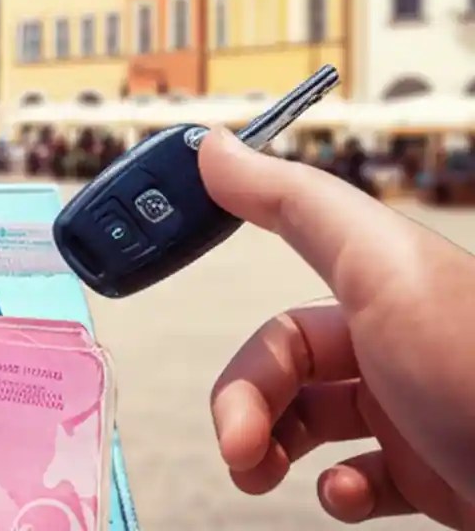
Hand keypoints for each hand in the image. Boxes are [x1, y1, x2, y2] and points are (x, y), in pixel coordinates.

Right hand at [199, 129, 474, 526]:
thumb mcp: (382, 271)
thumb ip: (294, 205)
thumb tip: (215, 148)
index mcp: (391, 300)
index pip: (285, 323)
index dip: (242, 348)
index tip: (209, 378)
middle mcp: (401, 354)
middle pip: (290, 380)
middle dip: (248, 412)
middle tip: (238, 446)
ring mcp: (417, 420)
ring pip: (313, 430)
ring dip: (274, 451)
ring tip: (267, 474)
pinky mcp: (436, 479)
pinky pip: (361, 481)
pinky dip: (337, 491)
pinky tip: (347, 496)